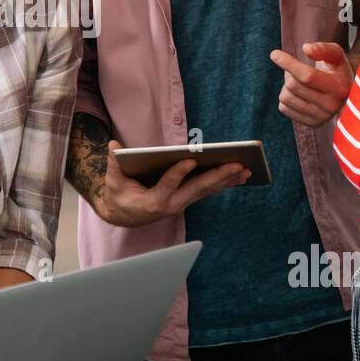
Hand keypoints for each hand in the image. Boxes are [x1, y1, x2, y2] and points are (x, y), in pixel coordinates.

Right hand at [98, 140, 249, 227]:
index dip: (177, 174)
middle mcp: (171, 205)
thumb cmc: (118, 195)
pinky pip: (208, 191)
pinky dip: (224, 183)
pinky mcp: (188, 199)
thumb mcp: (113, 181)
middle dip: (218, 176)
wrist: (124, 215)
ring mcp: (182, 203)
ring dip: (227, 180)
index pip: (167, 186)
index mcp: (152, 201)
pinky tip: (240, 175)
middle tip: (237, 164)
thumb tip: (114, 145)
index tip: (189, 160)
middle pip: (196, 189)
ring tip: (246, 169)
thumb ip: (114, 165)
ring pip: (207, 191)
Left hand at [269, 42, 353, 126]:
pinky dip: (285, 98)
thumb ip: (323, 49)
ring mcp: (321, 117)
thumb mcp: (336, 55)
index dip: (288, 63)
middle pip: (293, 85)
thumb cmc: (337, 71)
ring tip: (298, 82)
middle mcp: (331, 106)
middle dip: (289, 72)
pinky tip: (298, 94)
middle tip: (294, 69)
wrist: (345, 95)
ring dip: (286, 85)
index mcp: (340, 87)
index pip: (307, 75)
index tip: (274, 54)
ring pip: (286, 97)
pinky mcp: (311, 124)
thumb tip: (306, 48)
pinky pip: (283, 108)